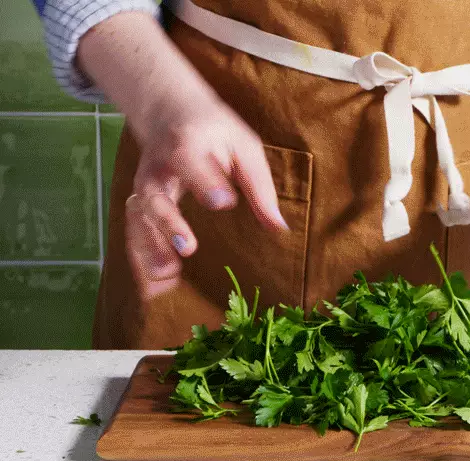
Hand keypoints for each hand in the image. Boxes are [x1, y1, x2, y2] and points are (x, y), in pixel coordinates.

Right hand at [125, 96, 288, 299]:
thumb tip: (279, 227)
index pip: (189, 159)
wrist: (170, 111)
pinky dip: (142, 256)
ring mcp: (144, 185)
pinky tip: (159, 284)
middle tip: (188, 247)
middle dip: (168, 221)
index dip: (204, 181)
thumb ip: (259, 186)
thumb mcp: (244, 147)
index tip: (224, 202)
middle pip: (154, 194)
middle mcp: (158, 166)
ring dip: (150, 246)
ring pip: (138, 217)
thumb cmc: (216, 132)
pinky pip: (134, 230)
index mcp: (186, 143)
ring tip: (167, 274)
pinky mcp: (139, 202)